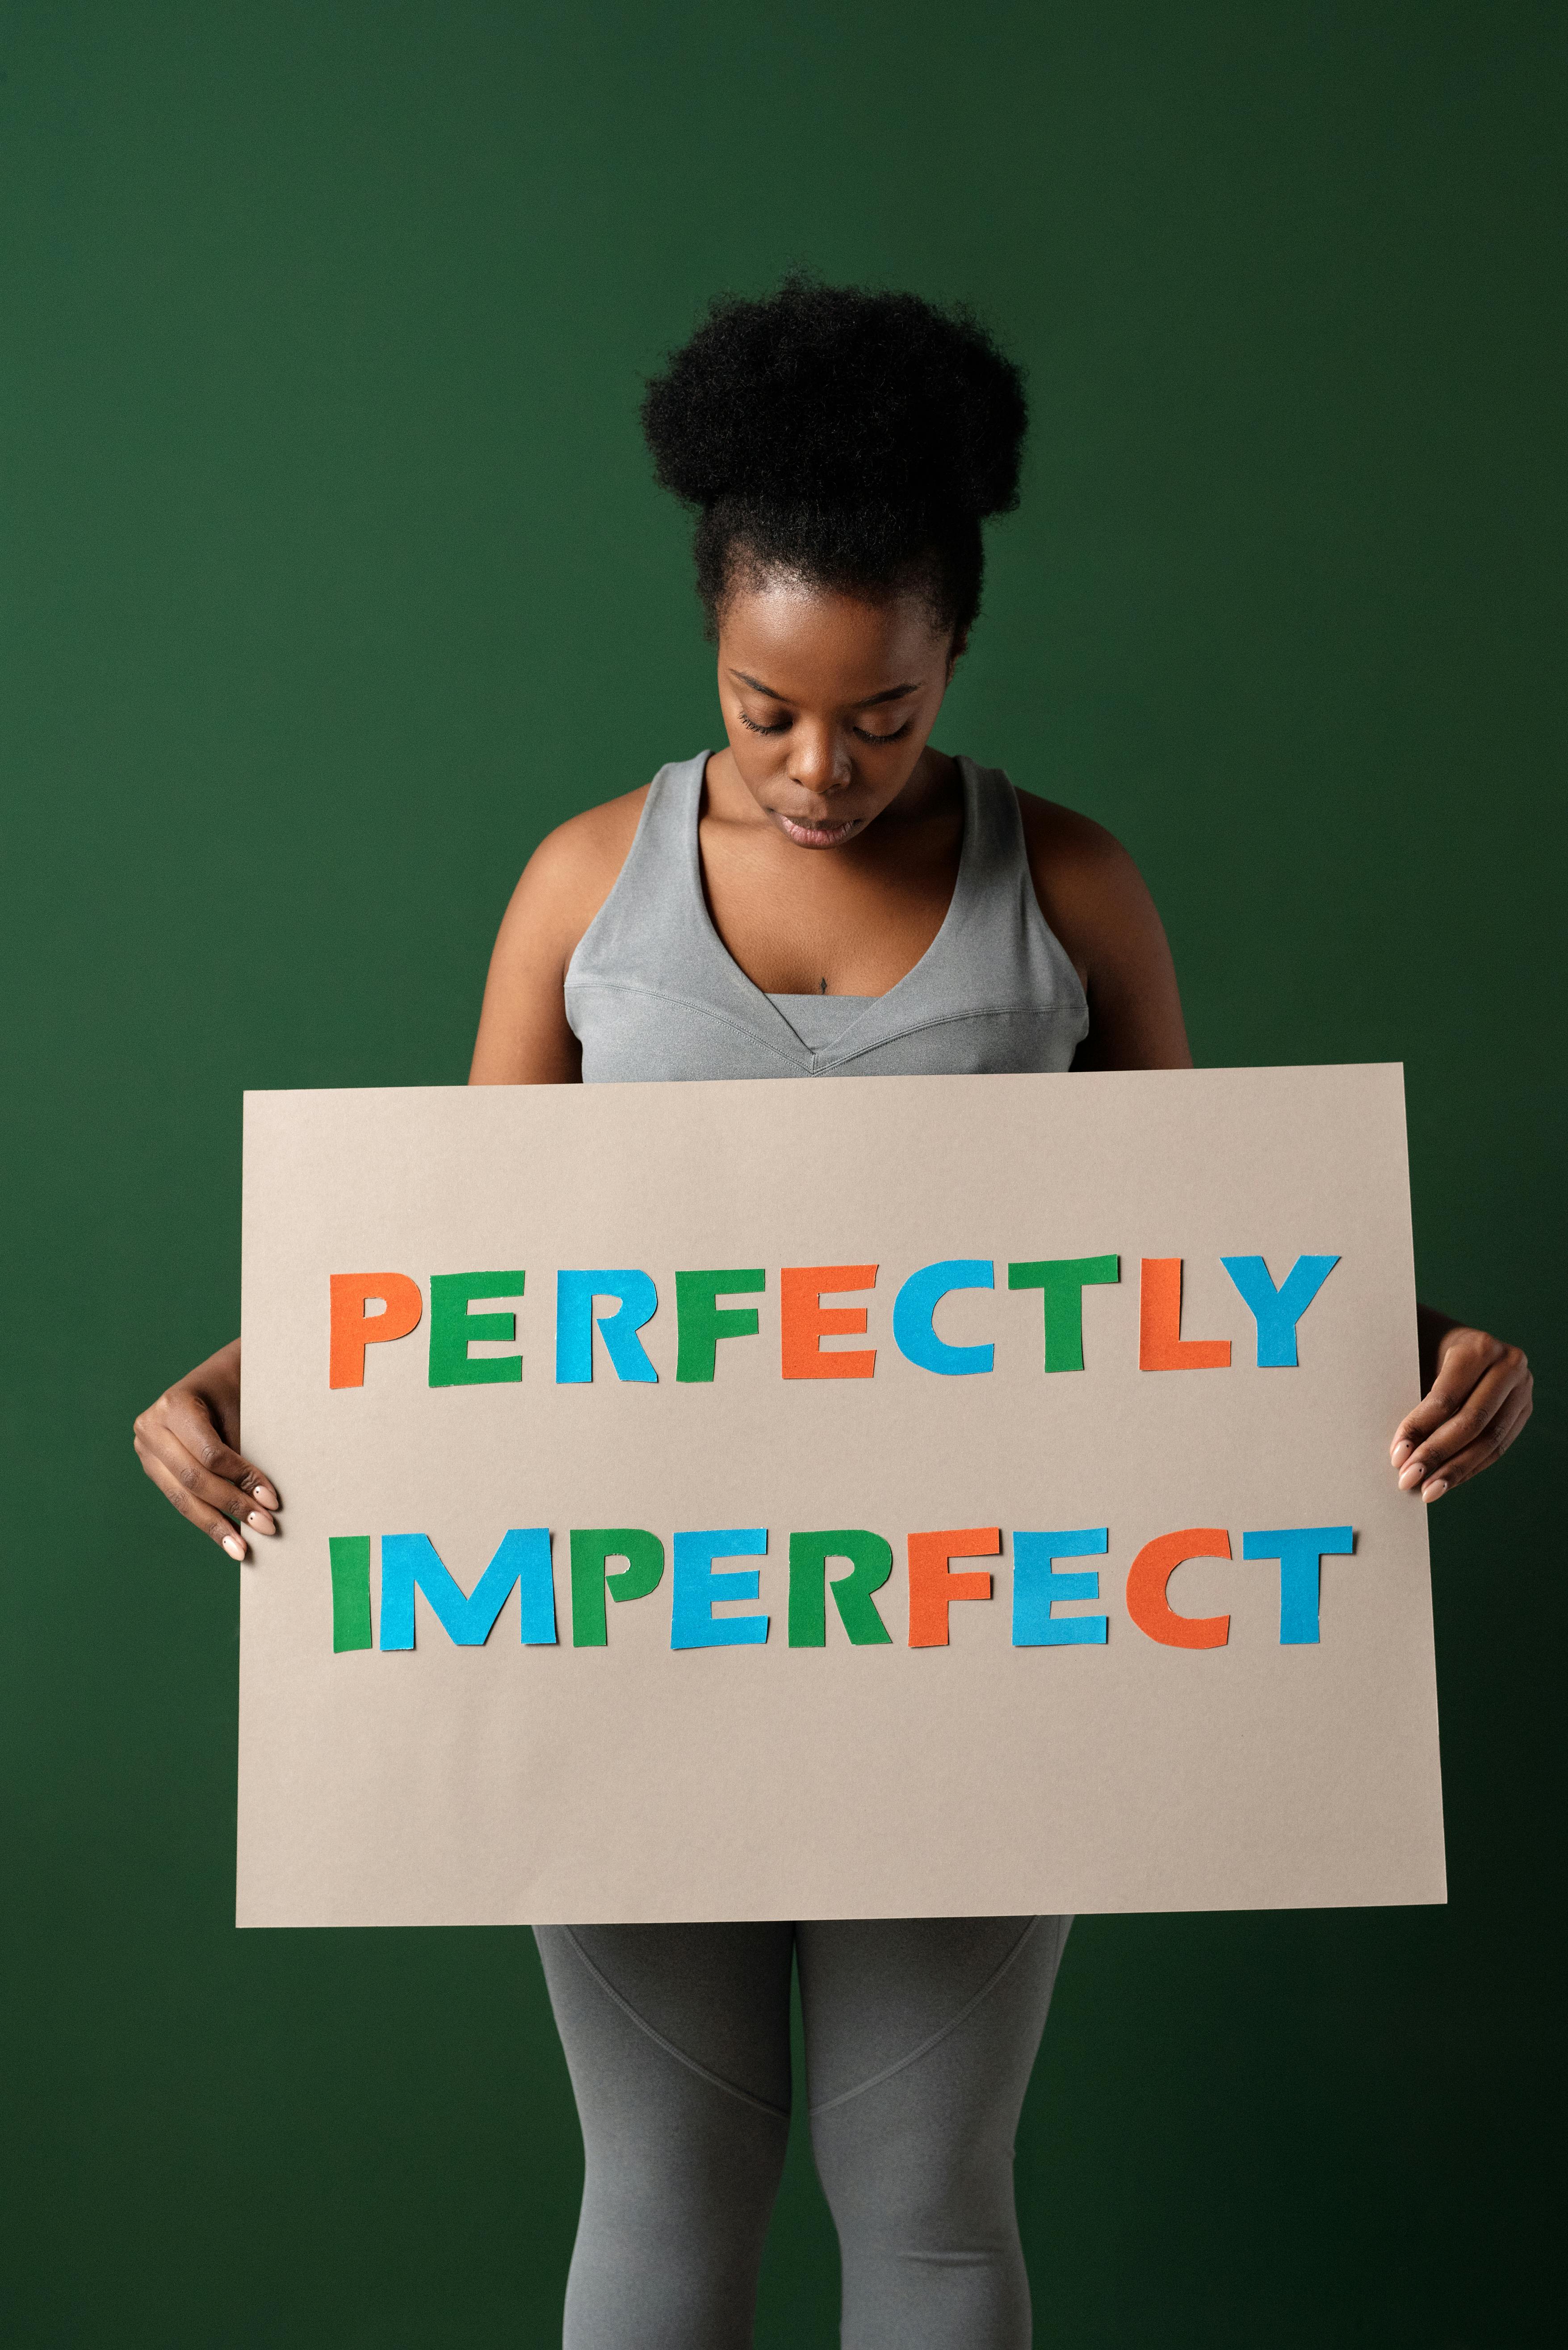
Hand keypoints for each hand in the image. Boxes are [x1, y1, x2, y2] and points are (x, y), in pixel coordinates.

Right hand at [133, 1339, 280, 1559]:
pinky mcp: (152, 1466)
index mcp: (175, 1405)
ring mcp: (146, 1448)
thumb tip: (266, 1502)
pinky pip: (179, 1497)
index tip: (273, 1500)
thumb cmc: (240, 1389)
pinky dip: (206, 1518)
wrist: (222, 1373)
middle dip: (232, 1507)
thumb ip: (245, 1450)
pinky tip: (228, 1537)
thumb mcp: (244, 1409)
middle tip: (267, 1528)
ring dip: (216, 1525)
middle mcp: (151, 1427)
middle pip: (193, 1480)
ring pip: (182, 1497)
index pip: (210, 1455)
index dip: (242, 1480)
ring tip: (243, 1550)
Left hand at [1391, 1318, 1531, 1503]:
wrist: (1449, 1336)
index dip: (1420, 1428)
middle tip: (1408, 1479)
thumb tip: (1399, 1454)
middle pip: (1472, 1421)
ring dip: (1456, 1470)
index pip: (1446, 1397)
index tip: (1396, 1455)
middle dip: (1438, 1455)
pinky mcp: (1523, 1409)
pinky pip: (1499, 1445)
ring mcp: (1521, 1388)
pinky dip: (1471, 1466)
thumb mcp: (1414, 1356)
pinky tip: (1448, 1482)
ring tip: (1428, 1491)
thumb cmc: (1423, 1346)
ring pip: (1490, 1439)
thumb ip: (1409, 1393)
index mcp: (1478, 1346)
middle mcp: (1509, 1365)